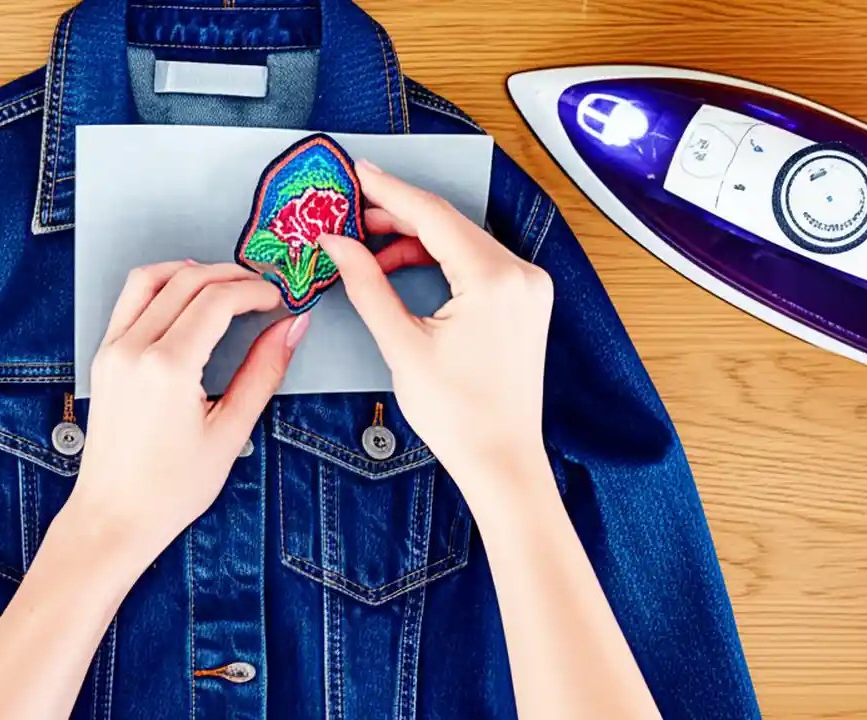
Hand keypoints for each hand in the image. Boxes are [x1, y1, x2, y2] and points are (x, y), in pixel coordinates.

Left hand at [64, 261, 308, 572]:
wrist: (114, 515)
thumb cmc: (169, 488)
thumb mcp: (230, 432)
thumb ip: (264, 372)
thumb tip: (292, 328)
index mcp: (167, 368)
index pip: (217, 299)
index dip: (255, 291)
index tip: (278, 299)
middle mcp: (134, 350)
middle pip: (187, 280)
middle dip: (231, 275)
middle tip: (261, 290)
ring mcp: (112, 350)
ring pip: (150, 278)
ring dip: (191, 271)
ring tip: (225, 283)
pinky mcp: (103, 357)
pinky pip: (129, 300)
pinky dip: (161, 286)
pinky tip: (186, 299)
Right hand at [319, 161, 553, 497]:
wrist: (502, 460)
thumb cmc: (458, 416)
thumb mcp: (401, 345)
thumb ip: (367, 284)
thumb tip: (337, 243)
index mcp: (494, 280)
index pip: (433, 216)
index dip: (389, 191)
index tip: (357, 172)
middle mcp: (521, 274)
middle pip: (449, 223)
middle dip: (398, 214)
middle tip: (350, 212)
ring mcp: (528, 287)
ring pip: (462, 240)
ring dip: (416, 237)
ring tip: (369, 244)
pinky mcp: (526, 300)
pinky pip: (477, 262)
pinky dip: (440, 258)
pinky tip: (403, 265)